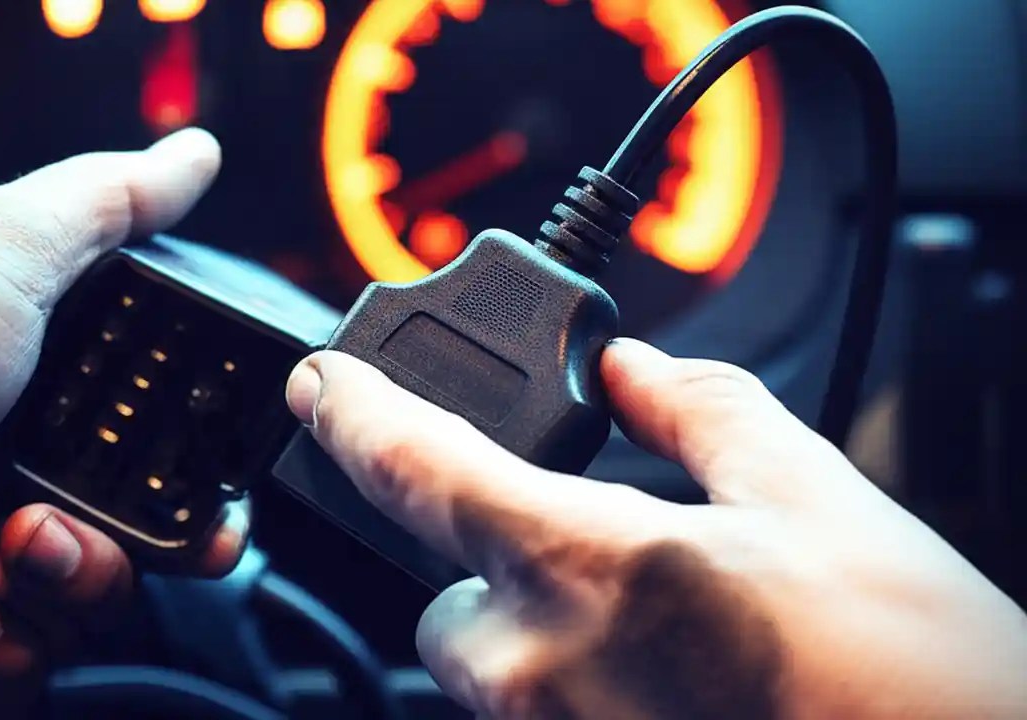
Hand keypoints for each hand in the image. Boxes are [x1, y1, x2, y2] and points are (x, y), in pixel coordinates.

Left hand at [0, 128, 246, 712]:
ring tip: (18, 540)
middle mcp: (12, 475)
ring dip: (74, 579)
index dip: (199, 466)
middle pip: (140, 534)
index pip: (153, 441)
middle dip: (162, 545)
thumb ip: (112, 203)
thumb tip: (190, 154)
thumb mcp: (8, 242)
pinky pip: (22, 663)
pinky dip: (6, 636)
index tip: (222, 480)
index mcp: (37, 394)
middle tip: (169, 542)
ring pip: (92, 603)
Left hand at [285, 342, 1026, 718]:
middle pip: (445, 592)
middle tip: (602, 545)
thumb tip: (636, 366)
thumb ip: (700, 410)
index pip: (415, 470)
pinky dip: (574, 676)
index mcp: (588, 566)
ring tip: (658, 618)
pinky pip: (535, 713)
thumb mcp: (813, 497)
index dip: (353, 413)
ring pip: (489, 661)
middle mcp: (544, 670)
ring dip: (541, 624)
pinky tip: (665, 665)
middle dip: (499, 557)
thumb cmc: (911, 676)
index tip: (318, 386)